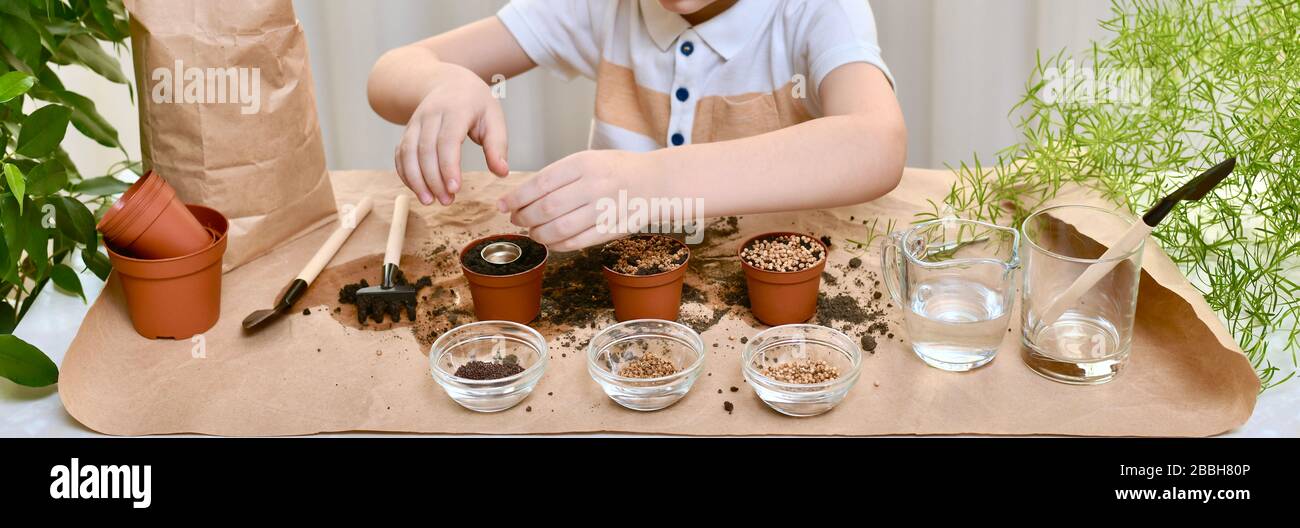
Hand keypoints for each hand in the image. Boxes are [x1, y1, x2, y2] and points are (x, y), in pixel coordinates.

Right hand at [396, 63, 508, 205]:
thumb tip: (501, 172)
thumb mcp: (494, 117)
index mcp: (455, 110)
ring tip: (429, 201)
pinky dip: (405, 174)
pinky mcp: (406, 132)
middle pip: (425, 150)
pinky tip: (417, 190)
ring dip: (416, 180)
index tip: (455, 189)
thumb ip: (497, 145)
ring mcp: (414, 123)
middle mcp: (430, 115)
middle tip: (447, 201)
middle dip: (433, 179)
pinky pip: (400, 154)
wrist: (447, 82)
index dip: (449, 167)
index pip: (447, 141)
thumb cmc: (475, 103)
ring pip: (408, 153)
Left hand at [498, 150, 658, 251]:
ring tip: (532, 232)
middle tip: (516, 219)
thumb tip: (521, 196)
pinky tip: (551, 242)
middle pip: (546, 208)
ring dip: (538, 234)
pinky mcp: (611, 229)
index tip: (502, 205)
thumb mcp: (588, 160)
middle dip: (523, 217)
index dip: (516, 197)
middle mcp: (594, 185)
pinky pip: (576, 242)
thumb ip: (558, 176)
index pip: (540, 183)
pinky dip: (557, 245)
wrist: (656, 182)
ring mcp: (604, 209)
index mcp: (584, 163)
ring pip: (559, 228)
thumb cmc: (616, 170)